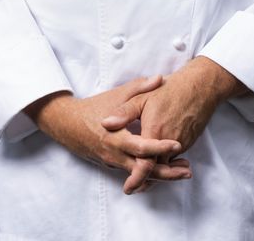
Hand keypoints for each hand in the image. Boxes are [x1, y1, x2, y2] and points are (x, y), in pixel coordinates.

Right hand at [24, 75, 191, 193]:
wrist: (66, 123)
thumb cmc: (93, 108)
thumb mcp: (116, 95)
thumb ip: (139, 87)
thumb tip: (160, 79)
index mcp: (116, 136)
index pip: (142, 147)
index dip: (160, 147)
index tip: (178, 145)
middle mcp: (115, 154)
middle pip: (144, 170)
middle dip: (167, 173)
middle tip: (187, 171)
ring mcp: (113, 162)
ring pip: (140, 175)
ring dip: (161, 176)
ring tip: (182, 172)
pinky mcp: (112, 165)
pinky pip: (132, 173)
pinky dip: (148, 174)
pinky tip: (164, 170)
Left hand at [101, 58, 247, 192]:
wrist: (200, 87)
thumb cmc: (169, 90)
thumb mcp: (142, 97)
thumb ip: (124, 113)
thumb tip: (105, 124)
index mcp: (154, 131)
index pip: (145, 164)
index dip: (136, 178)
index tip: (128, 188)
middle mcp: (168, 142)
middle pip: (156, 170)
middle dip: (145, 181)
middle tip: (133, 188)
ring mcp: (180, 143)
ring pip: (166, 165)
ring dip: (156, 173)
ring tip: (143, 179)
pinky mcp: (188, 142)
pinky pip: (174, 159)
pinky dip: (166, 164)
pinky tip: (158, 163)